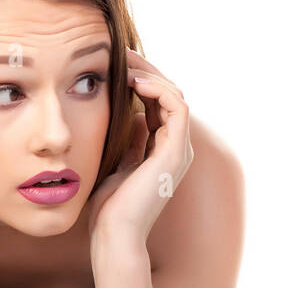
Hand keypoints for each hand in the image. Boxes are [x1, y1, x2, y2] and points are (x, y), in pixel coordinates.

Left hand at [86, 46, 192, 251]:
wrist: (114, 236)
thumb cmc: (108, 209)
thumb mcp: (116, 164)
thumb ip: (128, 142)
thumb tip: (130, 117)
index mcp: (161, 150)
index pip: (156, 104)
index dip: (138, 80)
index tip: (114, 63)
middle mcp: (174, 148)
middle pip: (167, 95)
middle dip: (145, 70)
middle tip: (120, 52)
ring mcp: (178, 150)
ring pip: (175, 95)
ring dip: (151, 74)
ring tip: (126, 62)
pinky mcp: (175, 152)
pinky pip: (177, 107)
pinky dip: (158, 89)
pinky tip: (134, 82)